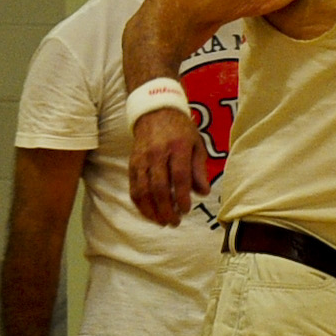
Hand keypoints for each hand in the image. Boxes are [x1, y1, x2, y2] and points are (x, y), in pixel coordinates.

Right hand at [128, 107, 208, 225]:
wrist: (156, 113)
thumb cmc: (181, 131)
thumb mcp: (197, 145)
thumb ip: (199, 169)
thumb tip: (203, 193)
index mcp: (178, 147)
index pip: (179, 176)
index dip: (182, 196)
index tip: (186, 210)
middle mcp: (158, 153)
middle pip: (159, 186)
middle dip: (166, 208)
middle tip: (174, 222)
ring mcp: (142, 159)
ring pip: (143, 189)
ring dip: (152, 209)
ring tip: (162, 222)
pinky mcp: (132, 164)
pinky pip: (133, 187)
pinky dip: (140, 203)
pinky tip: (149, 213)